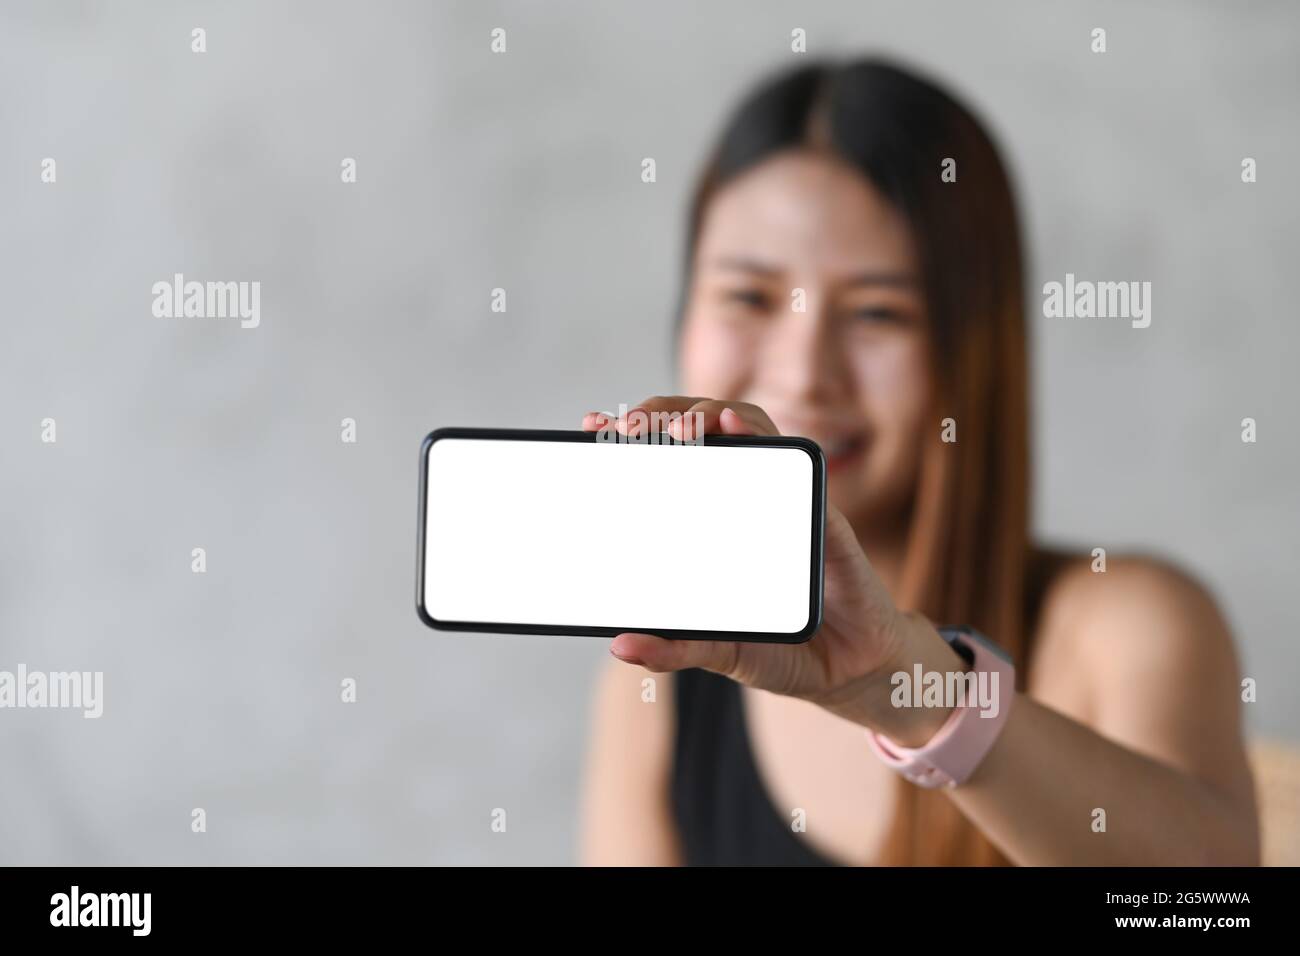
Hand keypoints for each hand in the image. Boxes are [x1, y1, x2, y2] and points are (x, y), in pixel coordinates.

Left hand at [580, 396, 963, 743]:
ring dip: (699, 412)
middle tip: (625, 428)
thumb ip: (673, 648)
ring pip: (739, 425)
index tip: (591, 428)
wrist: (849, 669)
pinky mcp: (816, 503)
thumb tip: (620, 644)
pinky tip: (728, 421)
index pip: (665, 462)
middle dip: (657, 414)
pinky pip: (788, 454)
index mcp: (710, 521)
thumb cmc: (781, 649)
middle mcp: (741, 497)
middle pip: (696, 428)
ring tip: (668, 426)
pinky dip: (754, 430)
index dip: (631, 438)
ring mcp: (778, 494)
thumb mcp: (718, 652)